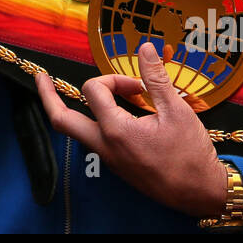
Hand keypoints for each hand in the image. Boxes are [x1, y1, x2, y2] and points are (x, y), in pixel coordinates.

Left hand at [36, 41, 227, 217]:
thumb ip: (157, 78)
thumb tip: (146, 49)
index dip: (113, 78)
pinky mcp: (117, 165)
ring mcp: (109, 158)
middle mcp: (105, 146)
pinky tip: (116, 111)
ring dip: (74, 108)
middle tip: (41, 77)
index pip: (94, 90)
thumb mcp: (177, 110)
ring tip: (79, 91)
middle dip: (48, 96)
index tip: (138, 84)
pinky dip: (97, 121)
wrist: (201, 193)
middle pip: (62, 119)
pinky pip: (95, 140)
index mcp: (116, 131)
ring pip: (76, 131)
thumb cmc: (191, 154)